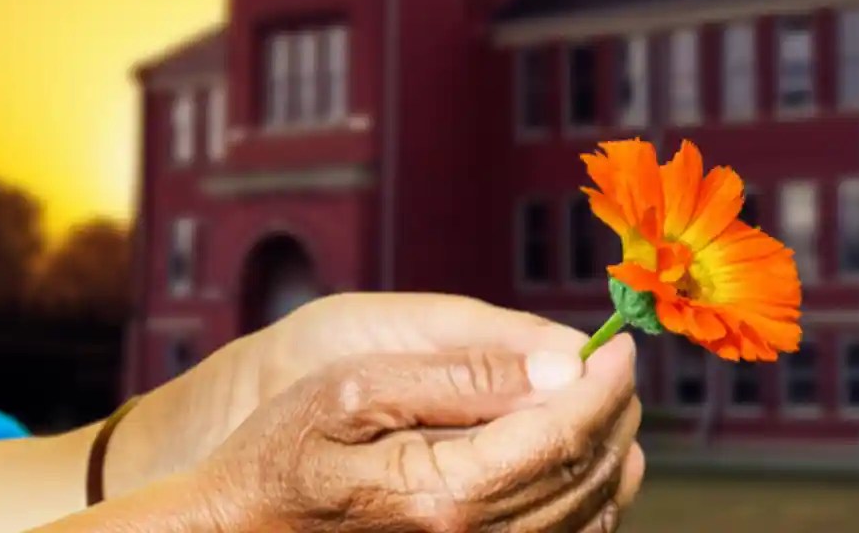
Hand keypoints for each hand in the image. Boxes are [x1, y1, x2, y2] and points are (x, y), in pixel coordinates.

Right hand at [105, 294, 645, 514]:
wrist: (238, 532)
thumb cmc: (282, 454)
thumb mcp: (357, 388)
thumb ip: (464, 376)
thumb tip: (558, 363)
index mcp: (447, 494)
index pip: (564, 432)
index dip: (604, 383)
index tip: (619, 345)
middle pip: (585, 476)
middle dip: (614, 415)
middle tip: (617, 369)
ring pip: (586, 518)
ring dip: (608, 458)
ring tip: (607, 407)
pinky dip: (586, 502)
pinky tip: (574, 463)